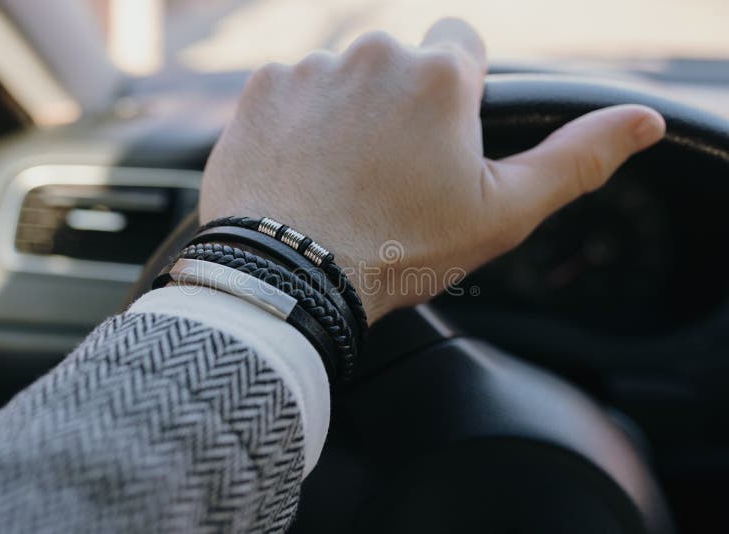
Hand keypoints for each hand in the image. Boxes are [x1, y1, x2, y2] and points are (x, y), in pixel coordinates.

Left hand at [199, 18, 664, 323]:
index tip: (442, 135)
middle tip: (391, 171)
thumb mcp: (502, 213)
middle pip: (401, 63)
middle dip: (401, 104)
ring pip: (345, 78)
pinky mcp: (261, 92)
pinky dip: (299, 122)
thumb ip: (575, 157)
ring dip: (348, 112)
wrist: (291, 278)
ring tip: (344, 177)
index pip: (463, 45)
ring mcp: (310, 69)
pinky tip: (303, 171)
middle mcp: (372, 54)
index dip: (457, 92)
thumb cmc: (399, 249)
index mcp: (437, 75)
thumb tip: (641, 121)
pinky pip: (292, 93)